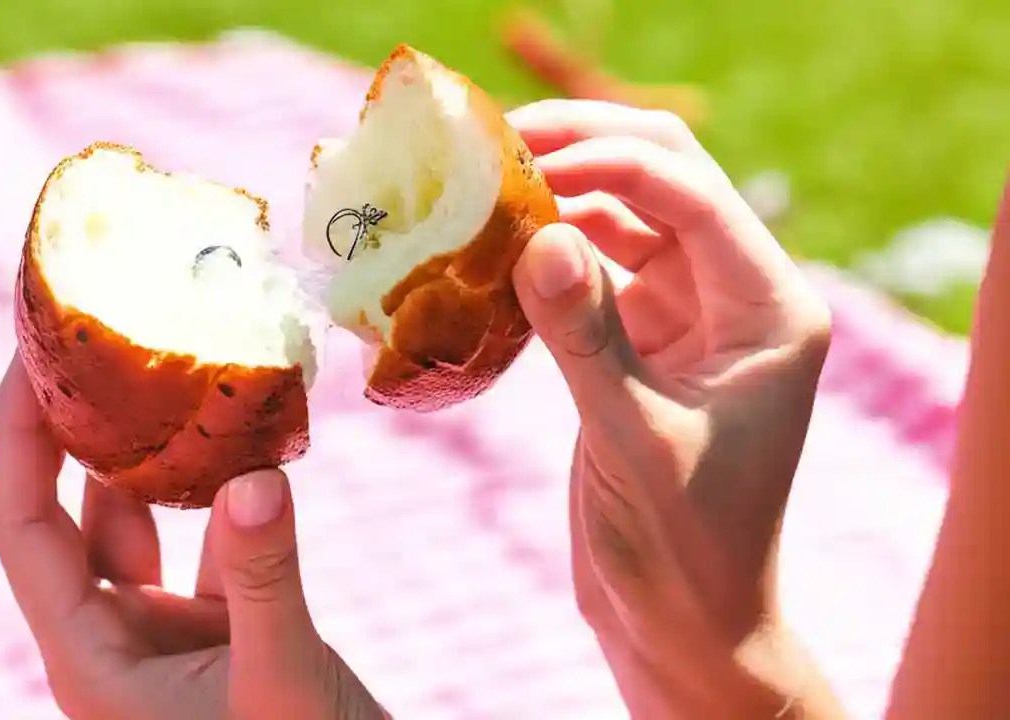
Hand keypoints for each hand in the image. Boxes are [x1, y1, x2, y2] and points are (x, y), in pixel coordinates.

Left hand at [0, 356, 383, 719]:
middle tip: (90, 338)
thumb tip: (254, 476)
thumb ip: (264, 580)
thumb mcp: (279, 682)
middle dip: (69, 429)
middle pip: (66, 514)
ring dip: (149, 456)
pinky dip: (220, 494)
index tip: (25, 355)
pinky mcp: (220, 633)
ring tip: (164, 373)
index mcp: (92, 661)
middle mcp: (114, 643)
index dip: (13, 438)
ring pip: (137, 525)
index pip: (23, 526)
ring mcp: (165, 638)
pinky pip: (205, 544)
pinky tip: (247, 444)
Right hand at [507, 100, 842, 718]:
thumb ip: (587, 339)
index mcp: (770, 311)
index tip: (518, 158)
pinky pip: (591, 269)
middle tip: (493, 145)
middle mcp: (736, 298)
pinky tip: (487, 253)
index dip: (607, 160)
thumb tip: (538, 235)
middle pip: (663, 180)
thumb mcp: (632, 442)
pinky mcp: (641, 341)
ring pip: (621, 218)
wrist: (684, 621)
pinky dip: (543, 255)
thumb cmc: (681, 549)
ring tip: (476, 193)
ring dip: (555, 200)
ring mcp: (688, 316)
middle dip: (584, 150)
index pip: (692, 195)